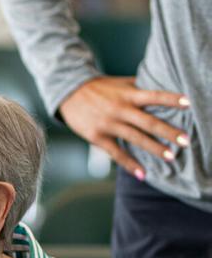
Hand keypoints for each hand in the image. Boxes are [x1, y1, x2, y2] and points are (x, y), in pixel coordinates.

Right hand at [58, 76, 189, 179]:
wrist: (68, 92)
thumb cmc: (98, 88)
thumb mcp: (119, 83)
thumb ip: (138, 87)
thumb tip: (161, 85)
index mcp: (128, 95)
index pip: (154, 96)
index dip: (171, 99)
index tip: (189, 103)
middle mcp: (120, 109)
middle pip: (148, 122)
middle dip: (168, 132)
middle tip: (185, 141)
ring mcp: (108, 124)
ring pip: (135, 138)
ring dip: (154, 148)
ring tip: (171, 157)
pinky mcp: (97, 137)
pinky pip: (116, 153)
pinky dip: (130, 164)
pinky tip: (142, 174)